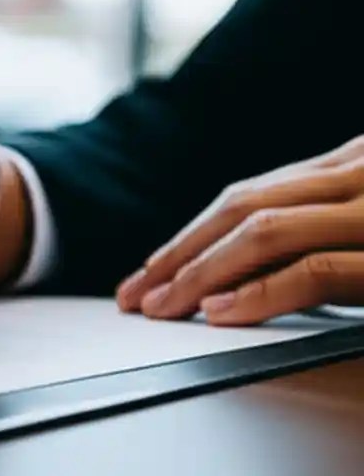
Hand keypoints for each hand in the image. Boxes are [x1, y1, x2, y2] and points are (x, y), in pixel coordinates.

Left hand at [117, 136, 363, 324]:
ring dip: (200, 273)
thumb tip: (238, 272)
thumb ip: (321, 230)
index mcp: (354, 163)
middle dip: (180, 254)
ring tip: (159, 308)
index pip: (254, 195)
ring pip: (263, 232)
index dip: (194, 234)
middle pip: (244, 209)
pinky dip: (258, 292)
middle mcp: (361, 175)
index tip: (152, 270)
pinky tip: (215, 312)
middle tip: (134, 294)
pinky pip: (314, 272)